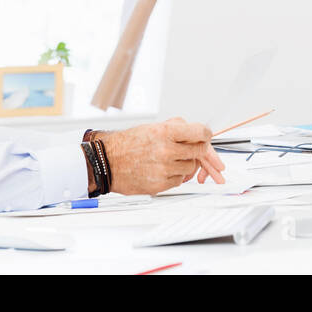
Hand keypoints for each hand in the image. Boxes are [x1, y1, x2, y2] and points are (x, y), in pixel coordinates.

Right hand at [100, 117, 225, 194]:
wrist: (107, 162)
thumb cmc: (128, 144)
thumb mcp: (153, 127)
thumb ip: (177, 127)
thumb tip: (196, 132)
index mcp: (165, 132)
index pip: (200, 133)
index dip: (205, 135)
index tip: (204, 137)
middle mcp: (166, 151)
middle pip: (200, 151)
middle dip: (198, 149)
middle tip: (191, 149)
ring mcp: (163, 169)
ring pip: (190, 167)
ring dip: (184, 163)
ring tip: (170, 159)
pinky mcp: (159, 185)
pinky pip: (179, 180)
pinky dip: (175, 176)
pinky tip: (163, 170)